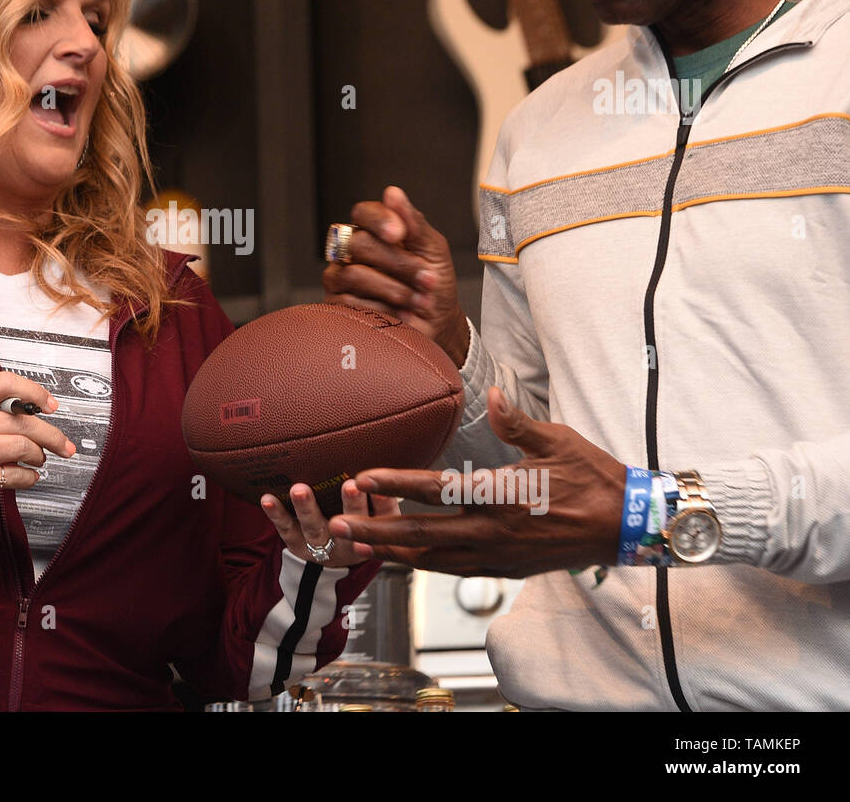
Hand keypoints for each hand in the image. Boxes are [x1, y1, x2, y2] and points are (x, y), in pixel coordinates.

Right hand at [0, 371, 76, 512]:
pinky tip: (28, 474)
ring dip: (39, 455)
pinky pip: (15, 474)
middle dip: (51, 434)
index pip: (4, 383)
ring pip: (23, 446)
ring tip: (37, 458)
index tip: (49, 404)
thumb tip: (31, 406)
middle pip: (22, 421)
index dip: (33, 392)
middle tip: (62, 443)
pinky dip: (29, 476)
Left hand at [261, 479, 399, 567]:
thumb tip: (386, 452)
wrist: (332, 557)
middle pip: (352, 524)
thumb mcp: (378, 513)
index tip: (383, 487)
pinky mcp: (297, 544)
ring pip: (315, 528)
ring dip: (307, 508)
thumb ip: (382, 492)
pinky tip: (268, 499)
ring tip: (300, 490)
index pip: (385, 518)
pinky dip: (276, 514)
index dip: (384, 504)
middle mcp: (349, 542)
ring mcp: (320, 545)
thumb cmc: (358, 519)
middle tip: (350, 485)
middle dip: (351, 504)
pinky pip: (286, 529)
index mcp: (375, 533)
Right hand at [322, 185, 469, 366]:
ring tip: (417, 301)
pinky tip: (399, 315)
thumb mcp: (433, 251)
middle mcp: (351, 252)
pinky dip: (384, 309)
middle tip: (426, 279)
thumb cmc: (433, 287)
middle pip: (360, 244)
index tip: (400, 235)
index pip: (363, 213)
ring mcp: (340, 278)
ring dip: (395, 290)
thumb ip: (414, 222)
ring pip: (355, 274)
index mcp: (374, 232)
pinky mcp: (336, 306)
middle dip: (399, 264)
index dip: (379, 220)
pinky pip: (352, 302)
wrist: (436, 327)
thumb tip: (392, 193)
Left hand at [328, 387, 626, 577]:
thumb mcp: (559, 441)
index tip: (363, 478)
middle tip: (338, 525)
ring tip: (358, 545)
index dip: (396, 483)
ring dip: (394, 552)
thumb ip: (516, 422)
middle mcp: (496, 530)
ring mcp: (499, 554)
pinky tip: (403, 559)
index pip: (437, 489)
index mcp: (504, 494)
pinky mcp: (506, 568)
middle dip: (377, 529)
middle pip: (423, 532)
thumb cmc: (593, 477)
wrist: (626, 525)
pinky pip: (455, 570)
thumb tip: (489, 395)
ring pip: (434, 558)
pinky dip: (424, 565)